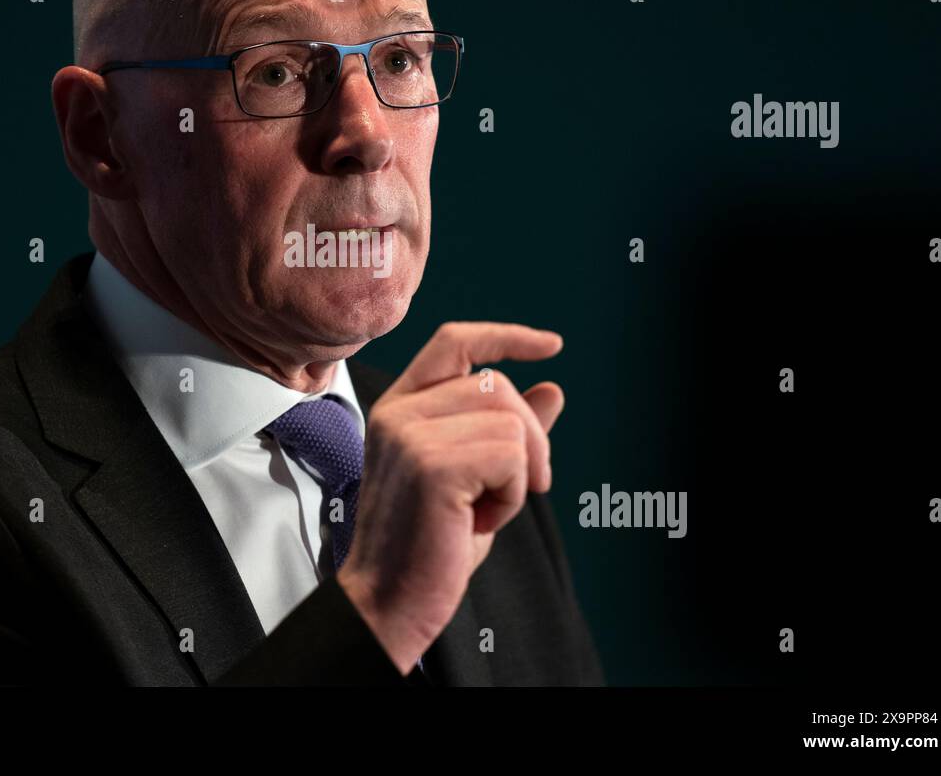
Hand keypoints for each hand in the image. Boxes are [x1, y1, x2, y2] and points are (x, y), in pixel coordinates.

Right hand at [336, 322, 564, 674]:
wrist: (388, 604)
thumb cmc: (430, 548)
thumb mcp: (477, 479)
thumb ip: (507, 431)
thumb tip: (552, 389)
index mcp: (401, 407)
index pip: (454, 342)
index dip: (506, 337)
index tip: (551, 345)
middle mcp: (399, 412)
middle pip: (496, 384)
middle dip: (530, 437)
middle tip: (520, 489)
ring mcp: (410, 435)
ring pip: (509, 421)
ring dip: (519, 474)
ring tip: (484, 510)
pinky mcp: (431, 465)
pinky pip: (510, 456)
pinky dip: (513, 496)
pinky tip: (479, 522)